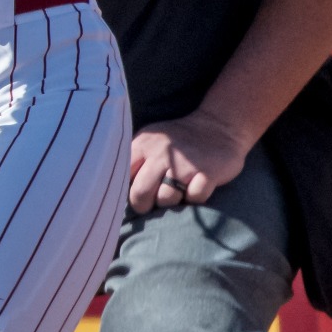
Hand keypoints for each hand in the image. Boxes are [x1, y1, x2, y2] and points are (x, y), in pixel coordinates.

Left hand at [127, 111, 250, 212]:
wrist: (217, 126)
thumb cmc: (176, 141)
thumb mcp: (149, 141)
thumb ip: (132, 160)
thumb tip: (114, 187)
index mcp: (142, 146)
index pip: (121, 176)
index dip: (125, 191)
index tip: (134, 194)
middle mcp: (161, 155)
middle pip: (140, 194)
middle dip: (144, 205)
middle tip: (152, 203)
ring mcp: (185, 164)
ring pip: (166, 199)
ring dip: (172, 201)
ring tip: (177, 191)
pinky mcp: (208, 173)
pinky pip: (194, 198)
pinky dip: (195, 198)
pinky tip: (195, 187)